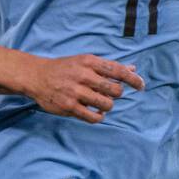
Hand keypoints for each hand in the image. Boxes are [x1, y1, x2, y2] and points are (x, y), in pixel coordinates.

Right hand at [21, 53, 144, 123]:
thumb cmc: (65, 68)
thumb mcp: (85, 62)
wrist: (37, 76)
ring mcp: (76, 92)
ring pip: (106, 104)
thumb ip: (109, 67)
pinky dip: (99, 117)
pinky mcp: (69, 106)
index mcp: (89, 62)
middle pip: (115, 90)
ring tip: (102, 104)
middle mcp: (83, 75)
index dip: (133, 79)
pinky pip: (93, 117)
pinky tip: (97, 113)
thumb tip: (133, 69)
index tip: (141, 86)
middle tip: (112, 94)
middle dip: (118, 94)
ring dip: (108, 106)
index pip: (118, 70)